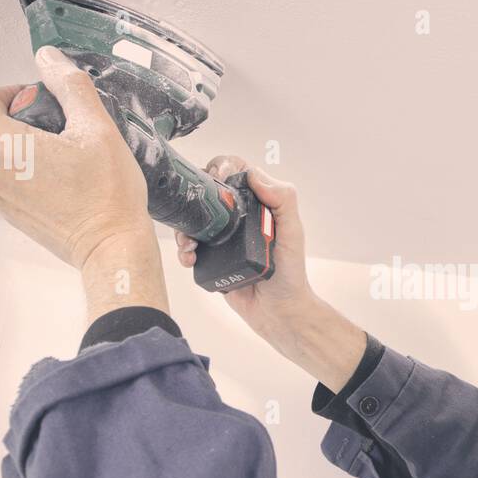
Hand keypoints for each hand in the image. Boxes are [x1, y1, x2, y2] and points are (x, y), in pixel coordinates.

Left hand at [0, 46, 154, 270]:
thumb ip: (70, 86)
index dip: (6, 91)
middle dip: (20, 116)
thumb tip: (48, 58)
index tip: (40, 102)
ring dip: (25, 142)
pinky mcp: (11, 212)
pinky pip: (7, 175)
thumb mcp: (97, 128)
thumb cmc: (107, 194)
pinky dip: (28, 167)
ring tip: (67, 155)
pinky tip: (65, 178)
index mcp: (3, 147)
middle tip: (62, 129)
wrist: (112, 249)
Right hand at [174, 157, 366, 390]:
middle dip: (196, 193)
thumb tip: (255, 175)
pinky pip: (190, 246)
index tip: (219, 175)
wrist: (277, 311)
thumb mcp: (293, 232)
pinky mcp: (210, 257)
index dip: (224, 165)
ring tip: (189, 243)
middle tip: (196, 208)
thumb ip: (283, 200)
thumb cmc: (290, 272)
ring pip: (194, 217)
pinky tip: (189, 258)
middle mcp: (239, 217)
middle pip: (209, 189)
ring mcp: (222, 237)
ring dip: (185, 226)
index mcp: (258, 204)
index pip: (238, 171)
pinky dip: (183, 249)